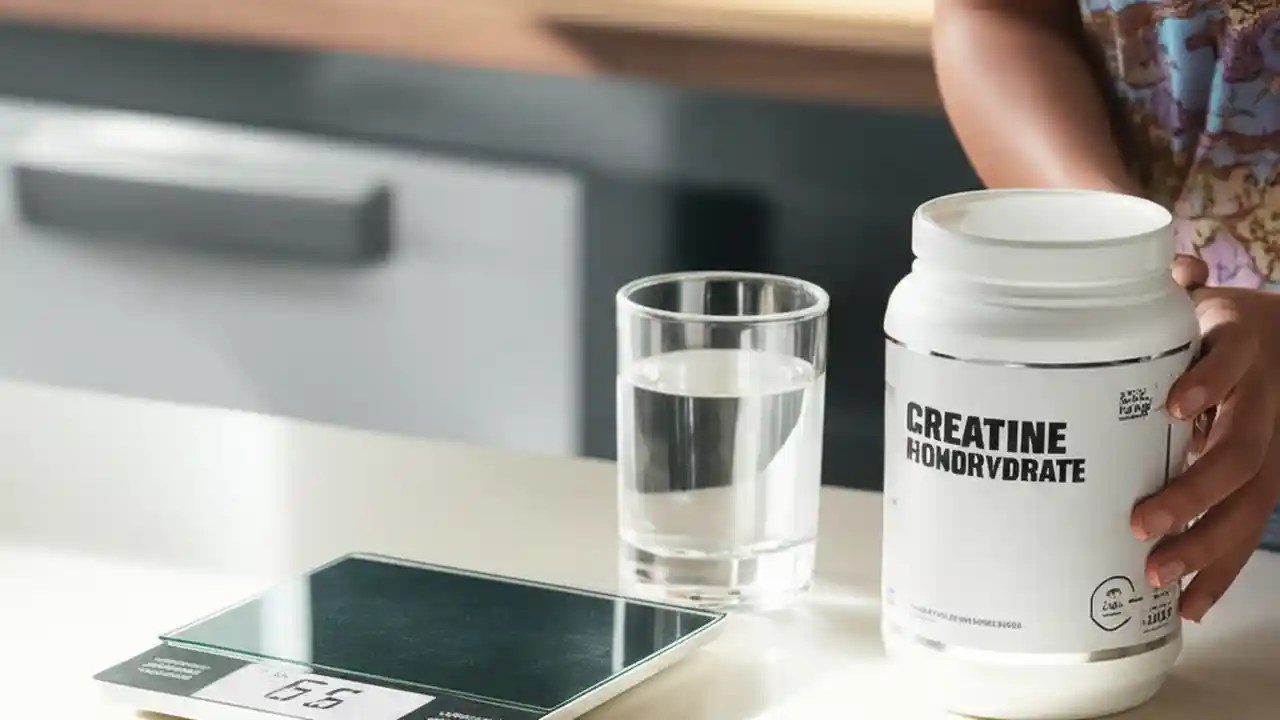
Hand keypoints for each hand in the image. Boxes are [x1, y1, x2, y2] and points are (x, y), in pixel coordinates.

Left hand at [1130, 256, 1279, 620]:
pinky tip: (1189, 604)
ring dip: (1204, 545)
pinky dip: (1220, 570)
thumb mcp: (1207, 301)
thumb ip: (1182, 289)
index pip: (1227, 365)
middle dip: (1191, 494)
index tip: (1175, 406)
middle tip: (1139, 523)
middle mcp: (1262, 403)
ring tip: (1156, 575)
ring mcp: (1271, 449)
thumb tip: (1176, 267)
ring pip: (1247, 504)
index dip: (1206, 384)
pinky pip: (1246, 530)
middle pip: (1237, 453)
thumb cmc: (1224, 327)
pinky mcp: (1267, 484)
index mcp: (1239, 350)